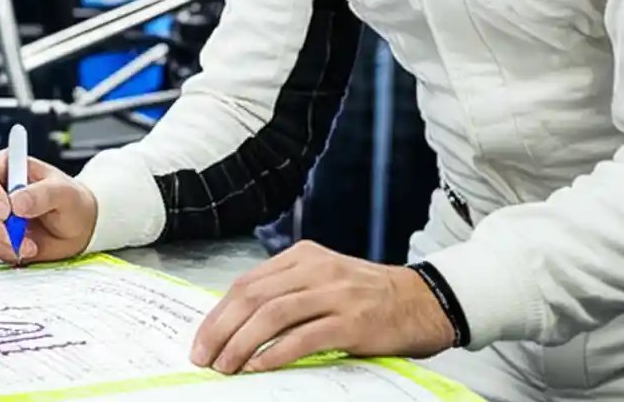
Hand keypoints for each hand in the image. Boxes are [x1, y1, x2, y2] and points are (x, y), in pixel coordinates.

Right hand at [0, 151, 96, 263]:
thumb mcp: (65, 193)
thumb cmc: (71, 202)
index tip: (7, 211)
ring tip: (28, 244)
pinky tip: (24, 249)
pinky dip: (2, 251)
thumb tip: (17, 202)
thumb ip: (43, 194)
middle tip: (14, 234)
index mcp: (6, 165)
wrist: (77, 229)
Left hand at [190, 240, 455, 373]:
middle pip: (253, 297)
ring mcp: (335, 293)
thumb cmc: (367, 296)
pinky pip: (305, 337)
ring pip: (273, 315)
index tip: (201, 340)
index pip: (247, 283)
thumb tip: (235, 324)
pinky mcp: (353, 321)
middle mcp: (316, 269)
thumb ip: (285, 292)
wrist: (423, 302)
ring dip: (242, 344)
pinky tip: (259, 367)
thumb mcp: (322, 280)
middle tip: (204, 358)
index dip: (218, 313)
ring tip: (226, 367)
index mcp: (303, 256)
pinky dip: (276, 353)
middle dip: (221, 330)